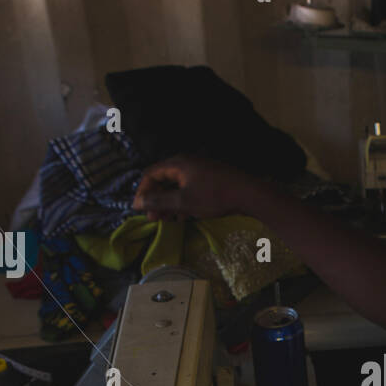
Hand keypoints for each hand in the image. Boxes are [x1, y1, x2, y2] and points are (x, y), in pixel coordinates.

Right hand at [132, 155, 256, 221]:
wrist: (249, 194)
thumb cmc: (214, 196)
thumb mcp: (183, 201)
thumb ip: (159, 201)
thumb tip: (137, 203)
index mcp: (178, 164)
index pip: (151, 174)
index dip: (142, 192)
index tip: (140, 209)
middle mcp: (186, 163)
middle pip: (163, 181)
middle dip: (156, 200)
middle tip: (153, 219)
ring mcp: (199, 171)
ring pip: (176, 187)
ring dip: (169, 203)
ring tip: (167, 221)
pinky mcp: (209, 180)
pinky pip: (189, 189)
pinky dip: (182, 202)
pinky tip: (182, 217)